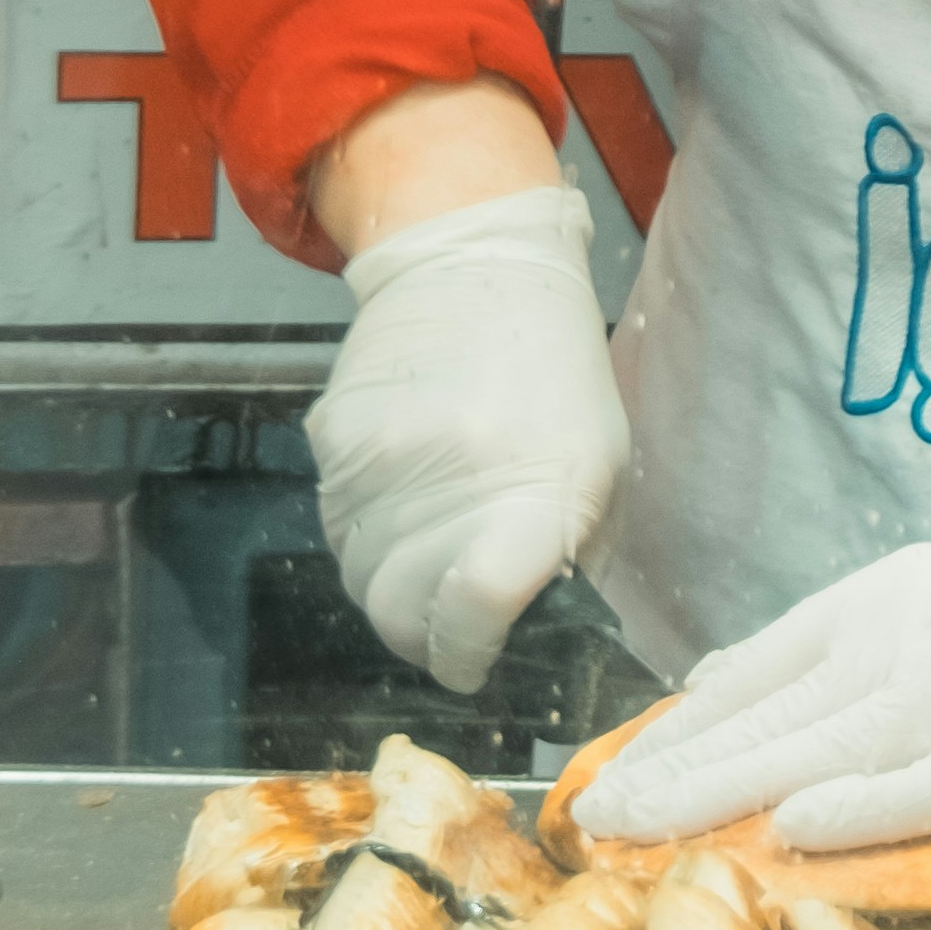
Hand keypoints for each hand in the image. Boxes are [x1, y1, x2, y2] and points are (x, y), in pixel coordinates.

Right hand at [304, 181, 626, 695]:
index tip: (476, 659)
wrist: (476, 270)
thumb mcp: (598, 468)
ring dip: (391, 587)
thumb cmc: (557, 378)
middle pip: (398, 616)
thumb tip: (517, 633)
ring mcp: (377, 462)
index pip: (474, 609)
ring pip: (358, 580)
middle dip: (423, 637)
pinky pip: (336, 526)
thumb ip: (562, 556)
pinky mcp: (332, 441)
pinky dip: (366, 534)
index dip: (469, 653)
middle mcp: (446, 480)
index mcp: (532, 490)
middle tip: (448, 623)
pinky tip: (406, 495)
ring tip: (431, 549)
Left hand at [573, 537, 930, 852]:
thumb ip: (837, 661)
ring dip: (724, 796)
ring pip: (821, 747)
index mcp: (887, 594)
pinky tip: (793, 832)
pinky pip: (920, 782)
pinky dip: (856, 808)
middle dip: (672, 771)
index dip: (677, 729)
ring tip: (645, 835)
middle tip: (590, 820)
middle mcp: (913, 626)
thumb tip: (716, 691)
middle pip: (772, 710)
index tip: (608, 776)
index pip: (758, 666)